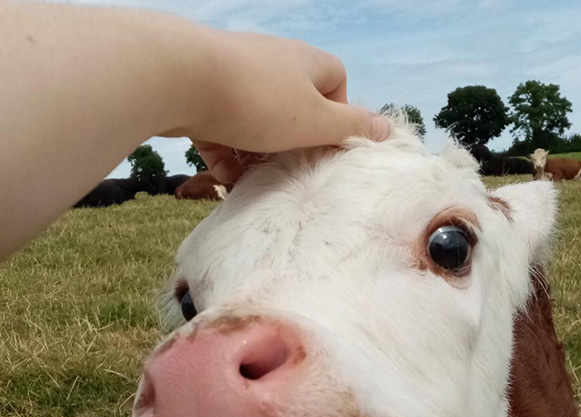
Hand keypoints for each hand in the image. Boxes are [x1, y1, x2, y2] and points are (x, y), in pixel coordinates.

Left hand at [164, 31, 390, 182]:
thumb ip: (351, 127)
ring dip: (256, 153)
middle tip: (288, 169)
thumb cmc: (259, 101)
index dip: (335, 116)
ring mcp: (236, 75)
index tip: (324, 144)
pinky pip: (223, 128)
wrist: (180, 78)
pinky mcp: (204, 92)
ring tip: (252, 178)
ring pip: (256, 121)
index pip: (336, 83)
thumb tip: (388, 128)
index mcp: (307, 63)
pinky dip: (226, 152)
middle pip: (293, 106)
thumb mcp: (316, 121)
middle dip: (290, 143)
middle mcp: (273, 62)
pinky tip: (225, 176)